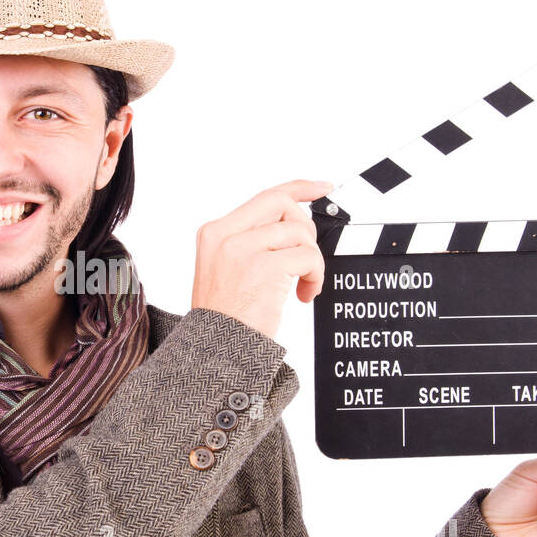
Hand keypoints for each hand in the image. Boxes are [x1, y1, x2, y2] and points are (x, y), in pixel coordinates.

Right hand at [190, 179, 331, 340]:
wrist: (214, 349)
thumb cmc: (224, 316)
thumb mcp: (224, 269)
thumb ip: (250, 242)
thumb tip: (291, 226)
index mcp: (215, 232)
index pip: (264, 196)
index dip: (298, 188)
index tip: (322, 187)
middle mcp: (226, 236)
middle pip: (283, 204)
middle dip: (305, 229)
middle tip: (304, 257)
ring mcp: (243, 250)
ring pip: (300, 233)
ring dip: (311, 260)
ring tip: (301, 284)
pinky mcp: (264, 268)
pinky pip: (308, 257)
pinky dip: (315, 275)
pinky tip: (303, 294)